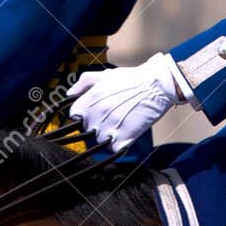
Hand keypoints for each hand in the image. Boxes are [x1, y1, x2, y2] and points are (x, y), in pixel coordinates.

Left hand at [67, 53, 189, 152]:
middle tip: (109, 117)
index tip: (91, 113)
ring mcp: (109, 128)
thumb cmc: (131, 79)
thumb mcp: (103, 75)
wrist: (156, 85)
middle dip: (95, 125)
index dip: (83, 114)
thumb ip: (83, 83)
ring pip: (98, 141)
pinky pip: (112, 149)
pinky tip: (123, 134)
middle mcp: (96, 115)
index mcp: (89, 101)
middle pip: (86, 130)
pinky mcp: (123, 138)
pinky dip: (117, 145)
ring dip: (105, 136)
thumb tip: (69, 93)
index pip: (74, 116)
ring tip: (117, 125)